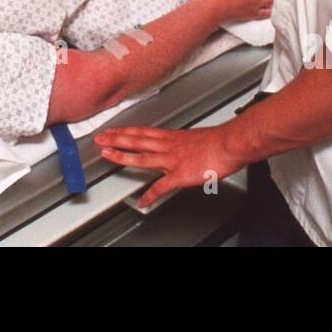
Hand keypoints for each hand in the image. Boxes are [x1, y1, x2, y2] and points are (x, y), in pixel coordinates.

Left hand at [94, 124, 242, 208]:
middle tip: (101, 138)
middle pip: (137, 140)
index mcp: (173, 137)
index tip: (114, 130)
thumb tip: (184, 145)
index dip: (126, 131)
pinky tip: (143, 201)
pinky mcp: (180, 175)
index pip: (143, 132)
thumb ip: (186, 142)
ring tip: (107, 155)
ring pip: (142, 157)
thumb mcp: (198, 136)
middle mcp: (169, 145)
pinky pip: (161, 187)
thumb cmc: (220, 140)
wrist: (231, 143)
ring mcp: (173, 160)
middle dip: (116, 139)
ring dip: (123, 156)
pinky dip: (150, 195)